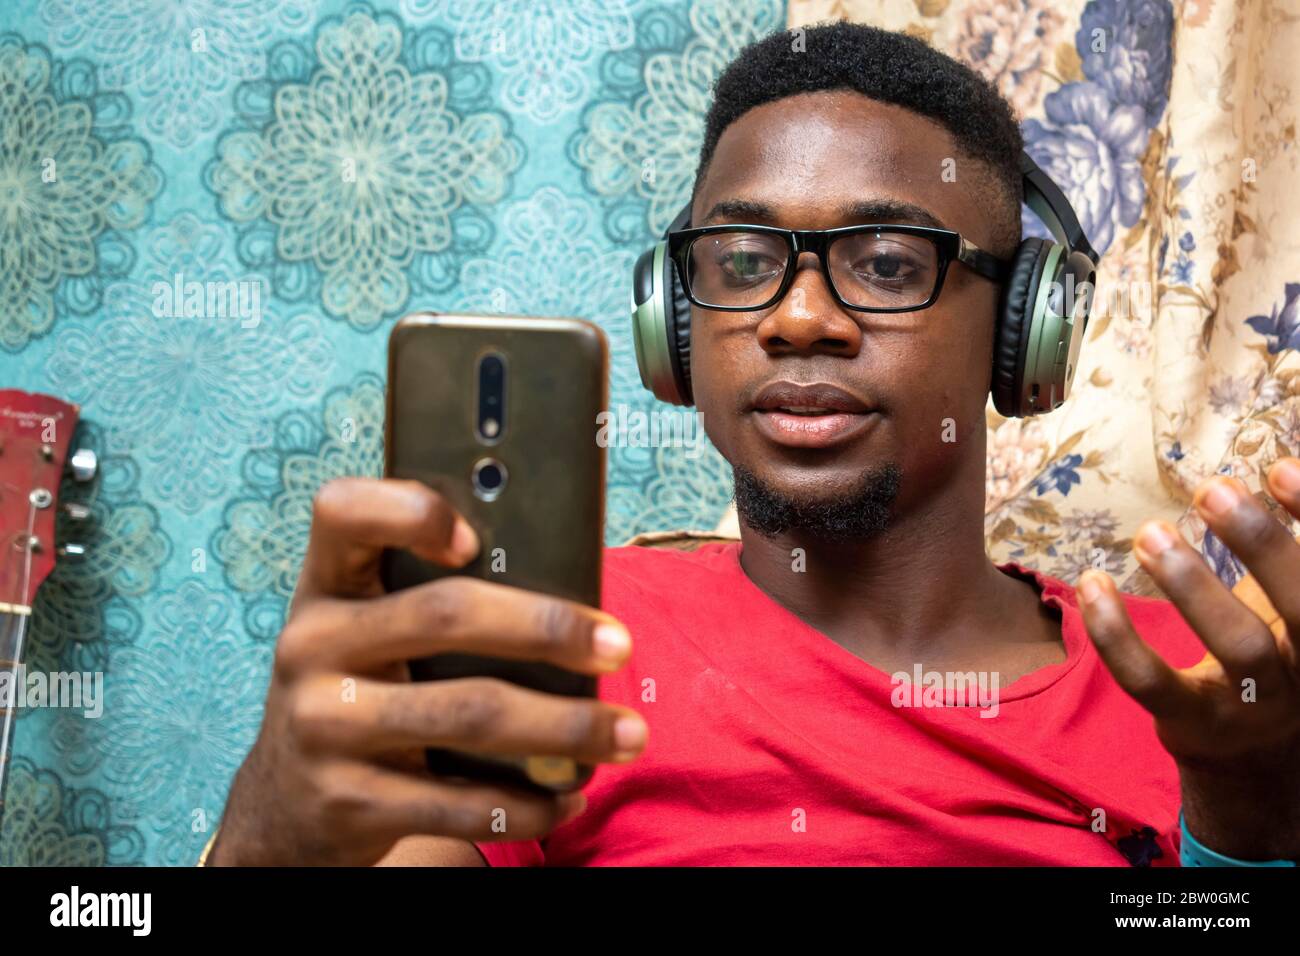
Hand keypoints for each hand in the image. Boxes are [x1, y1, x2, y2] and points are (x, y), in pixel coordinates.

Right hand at [209, 478, 647, 865]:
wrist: (284, 808)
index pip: (344, 512)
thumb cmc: (359, 692)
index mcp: (325, 587)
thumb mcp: (366, 634)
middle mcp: (313, 646)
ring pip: (472, 713)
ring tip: (624, 734)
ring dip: (567, 727)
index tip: (477, 537)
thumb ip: (430, 602)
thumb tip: (568, 599)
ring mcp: (324, 726)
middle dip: (548, 628)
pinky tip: (567, 797)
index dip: (409, 511)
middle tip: (618, 646)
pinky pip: (461, 803)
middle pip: (445, 613)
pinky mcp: (348, 801)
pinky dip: (530, 802)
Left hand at [1076, 456, 1299, 860]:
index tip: (1279, 465)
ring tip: (1153, 533)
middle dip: (1264, 546)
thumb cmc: (1277, 652)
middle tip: (1214, 490)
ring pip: (1237, 648)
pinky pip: (1151, 682)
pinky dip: (1118, 636)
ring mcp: (1258, 704)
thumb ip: (1285, 545)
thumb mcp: (1289, 604)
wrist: (1259, 763)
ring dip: (1193, 586)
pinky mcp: (1196, 724)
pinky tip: (1092, 586)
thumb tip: (1276, 458)